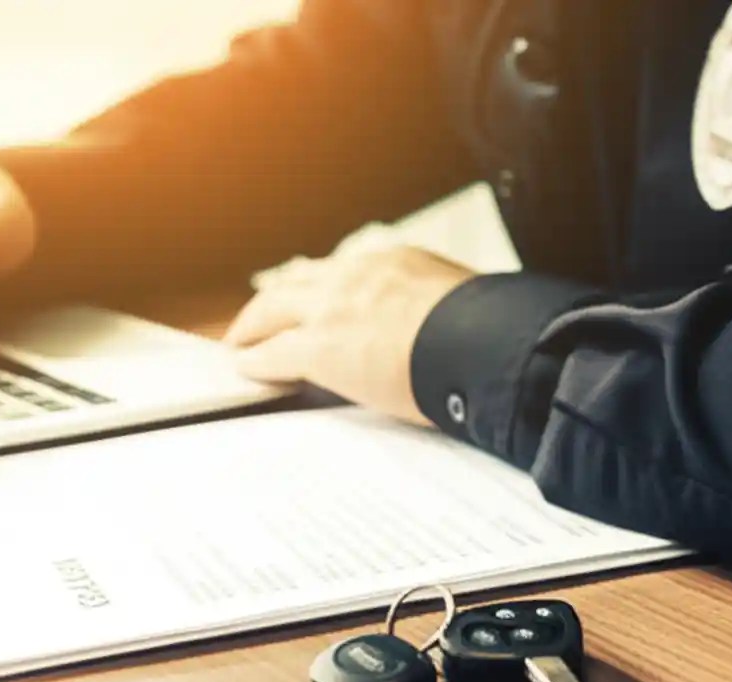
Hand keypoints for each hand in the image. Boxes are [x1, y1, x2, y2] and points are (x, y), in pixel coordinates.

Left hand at [223, 246, 474, 424]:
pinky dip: (254, 361)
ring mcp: (334, 308)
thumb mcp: (465, 304)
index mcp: (396, 264)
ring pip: (272, 307)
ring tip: (242, 341)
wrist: (484, 346)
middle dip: (275, 301)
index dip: (322, 289)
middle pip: (298, 282)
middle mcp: (357, 276)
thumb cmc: (489, 334)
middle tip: (260, 318)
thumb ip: (442, 310)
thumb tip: (450, 331)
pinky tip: (246, 368)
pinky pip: (271, 353)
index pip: (344, 273)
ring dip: (254, 326)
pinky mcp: (320, 347)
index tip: (316, 299)